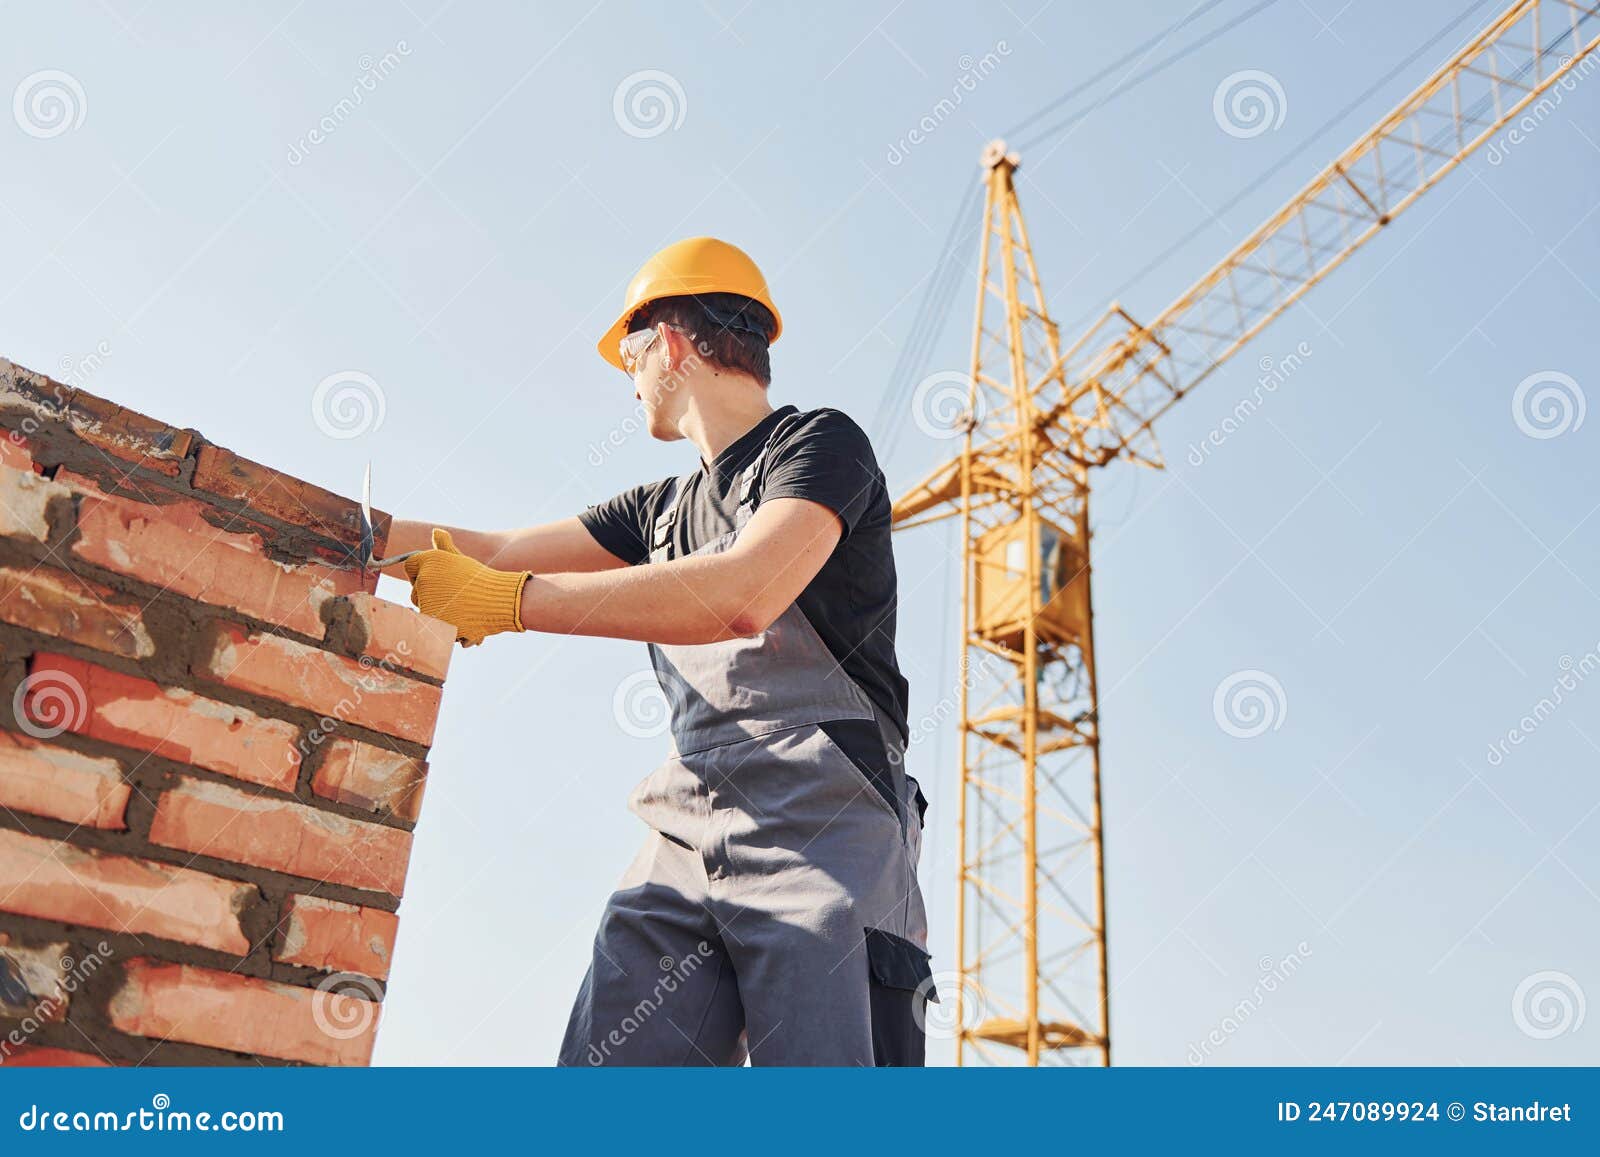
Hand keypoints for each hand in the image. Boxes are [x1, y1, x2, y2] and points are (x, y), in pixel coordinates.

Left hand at [402, 529, 529, 646]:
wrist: (502, 600)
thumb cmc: (482, 580)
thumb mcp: (461, 560)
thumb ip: (444, 546)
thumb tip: (436, 531)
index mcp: (430, 559)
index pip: (411, 567)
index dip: (420, 575)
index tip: (437, 582)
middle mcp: (425, 577)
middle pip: (415, 594)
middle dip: (431, 598)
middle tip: (455, 598)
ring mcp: (427, 599)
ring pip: (425, 612)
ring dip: (441, 615)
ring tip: (462, 609)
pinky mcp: (433, 620)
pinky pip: (431, 627)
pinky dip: (446, 628)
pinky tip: (463, 620)